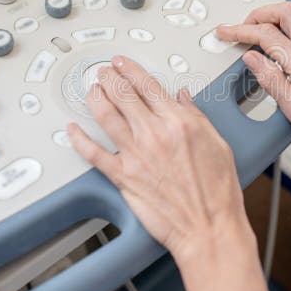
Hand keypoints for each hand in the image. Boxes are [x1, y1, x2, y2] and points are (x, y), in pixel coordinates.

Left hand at [66, 56, 250, 262]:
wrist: (208, 226)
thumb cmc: (217, 191)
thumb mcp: (218, 143)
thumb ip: (196, 116)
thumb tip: (182, 98)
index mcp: (178, 122)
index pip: (147, 84)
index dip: (130, 69)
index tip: (123, 63)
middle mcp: (153, 134)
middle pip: (122, 94)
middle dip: (109, 78)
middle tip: (104, 72)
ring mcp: (135, 154)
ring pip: (105, 115)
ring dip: (95, 97)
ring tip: (91, 90)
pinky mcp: (123, 177)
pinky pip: (93, 153)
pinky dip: (79, 139)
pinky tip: (72, 130)